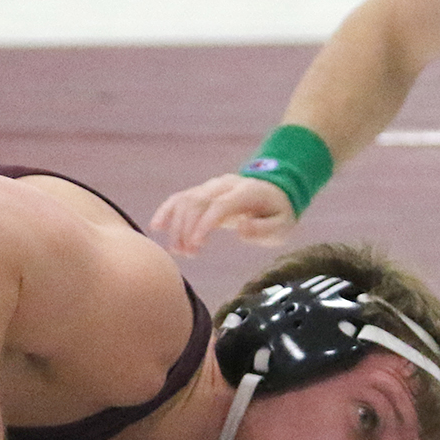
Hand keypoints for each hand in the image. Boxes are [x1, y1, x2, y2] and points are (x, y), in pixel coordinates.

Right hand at [149, 174, 296, 255]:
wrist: (274, 191)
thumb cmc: (278, 213)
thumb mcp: (283, 226)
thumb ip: (264, 229)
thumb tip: (241, 230)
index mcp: (245, 192)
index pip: (218, 205)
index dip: (204, 224)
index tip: (196, 246)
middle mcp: (224, 185)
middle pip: (196, 202)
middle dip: (187, 229)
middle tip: (187, 254)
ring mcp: (211, 187)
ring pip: (185, 200)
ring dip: (176, 226)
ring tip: (178, 250)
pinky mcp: (202, 192)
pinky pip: (180, 198)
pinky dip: (166, 211)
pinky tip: (156, 227)